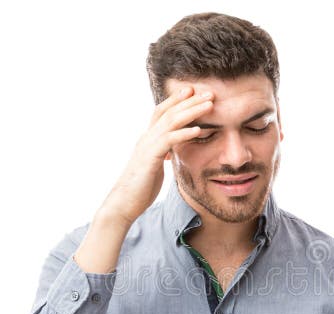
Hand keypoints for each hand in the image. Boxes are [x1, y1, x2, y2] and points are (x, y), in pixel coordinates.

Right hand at [98, 85, 213, 225]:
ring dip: (191, 111)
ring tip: (209, 104)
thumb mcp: (154, 166)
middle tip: (208, 92)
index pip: (162, 112)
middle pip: (169, 112)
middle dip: (189, 100)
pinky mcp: (150, 158)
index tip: (192, 91)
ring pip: (171, 122)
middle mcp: (146, 138)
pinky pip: (169, 141)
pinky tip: (198, 130)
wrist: (124, 203)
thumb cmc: (140, 188)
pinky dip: (184, 133)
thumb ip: (162, 155)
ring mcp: (147, 146)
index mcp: (148, 139)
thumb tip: (170, 152)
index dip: (176, 100)